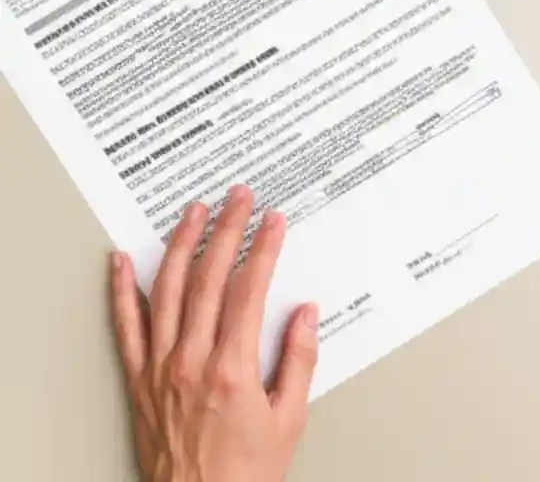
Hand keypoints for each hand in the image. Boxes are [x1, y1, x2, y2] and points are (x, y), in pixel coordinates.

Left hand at [109, 185, 317, 481]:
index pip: (248, 291)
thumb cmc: (245, 472)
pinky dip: (121, 290)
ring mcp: (160, 368)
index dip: (263, 249)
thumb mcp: (289, 418)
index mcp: (232, 369)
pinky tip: (121, 262)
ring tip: (192, 213)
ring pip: (166, 291)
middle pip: (207, 279)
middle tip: (238, 199)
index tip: (274, 222)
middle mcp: (190, 362)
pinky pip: (126, 326)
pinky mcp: (139, 380)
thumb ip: (299, 361)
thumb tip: (305, 314)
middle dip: (226, 231)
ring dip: (179, 245)